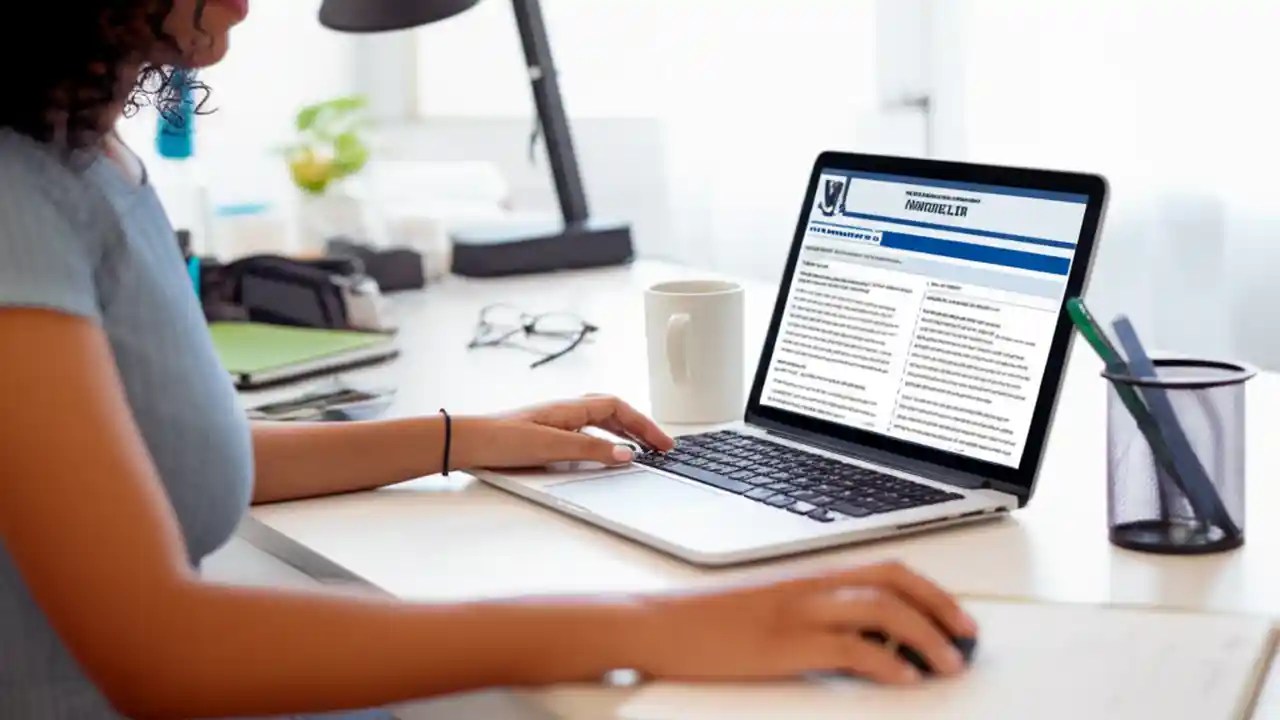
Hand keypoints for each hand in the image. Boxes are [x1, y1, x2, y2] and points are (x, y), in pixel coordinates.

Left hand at [456, 395, 675, 469]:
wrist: (467, 442)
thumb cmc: (502, 440)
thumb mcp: (553, 446)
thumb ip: (592, 449)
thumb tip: (627, 454)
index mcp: (570, 407)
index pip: (618, 407)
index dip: (644, 424)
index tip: (663, 444)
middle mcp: (565, 410)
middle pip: (613, 411)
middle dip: (639, 427)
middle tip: (660, 447)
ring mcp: (554, 421)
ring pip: (599, 420)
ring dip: (623, 431)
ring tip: (640, 449)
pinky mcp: (544, 434)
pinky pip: (585, 431)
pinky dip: (604, 439)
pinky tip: (604, 453)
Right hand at [636, 561, 977, 683]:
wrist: (660, 625)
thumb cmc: (708, 620)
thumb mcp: (769, 607)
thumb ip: (815, 613)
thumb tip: (866, 638)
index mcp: (809, 575)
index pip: (885, 568)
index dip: (931, 590)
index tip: (958, 617)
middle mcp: (810, 585)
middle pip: (894, 581)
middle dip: (941, 607)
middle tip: (968, 637)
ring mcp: (798, 612)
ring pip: (882, 609)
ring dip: (927, 637)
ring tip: (948, 662)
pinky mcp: (786, 644)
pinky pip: (852, 648)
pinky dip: (888, 662)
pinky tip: (904, 678)